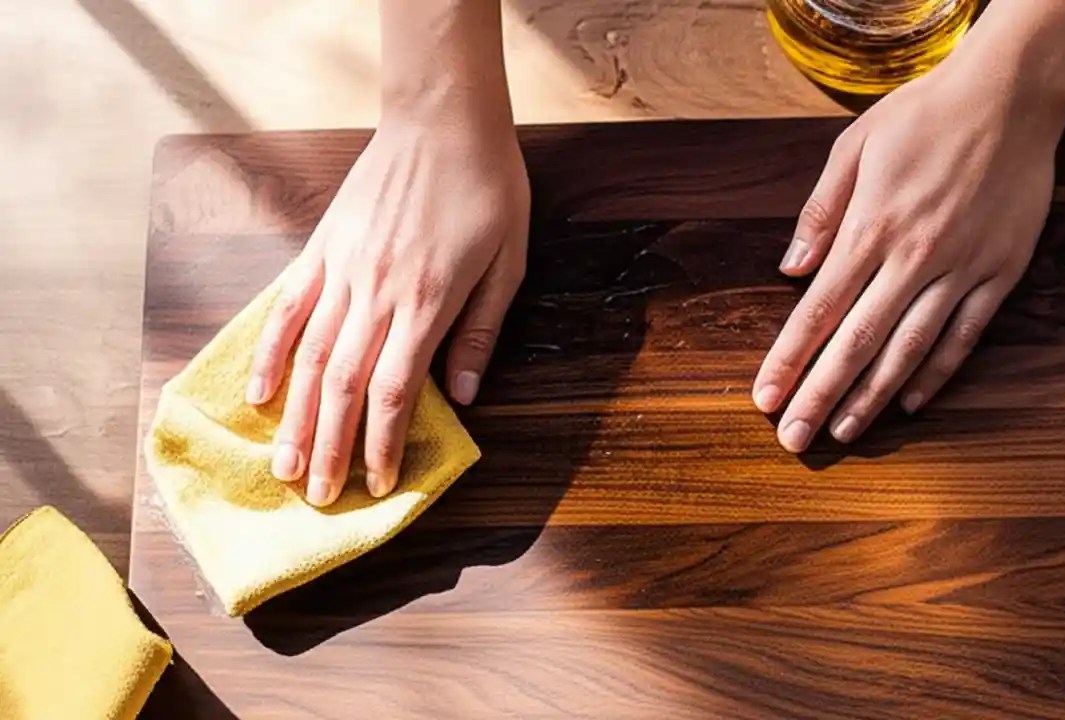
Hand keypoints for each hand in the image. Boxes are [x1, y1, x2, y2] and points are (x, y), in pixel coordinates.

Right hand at [246, 118, 528, 504]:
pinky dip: (270, 352)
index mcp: (428, 303)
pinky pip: (288, 307)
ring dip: (295, 418)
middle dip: (331, 449)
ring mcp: (342, 270)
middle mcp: (377, 294)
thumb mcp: (508, 262)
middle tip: (318, 499)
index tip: (379, 485)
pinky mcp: (321, 247)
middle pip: (345, 387)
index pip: (396, 393)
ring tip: (282, 467)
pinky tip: (259, 392)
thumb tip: (465, 396)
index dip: (384, 445)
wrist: (443, 120)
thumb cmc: (487, 189)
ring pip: (310, 358)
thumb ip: (480, 331)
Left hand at [753, 59, 1060, 452]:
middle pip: (857, 343)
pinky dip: (936, 373)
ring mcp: (961, 269)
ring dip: (872, 397)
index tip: (766, 398)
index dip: (788, 360)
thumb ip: (819, 213)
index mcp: (870, 227)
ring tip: (844, 433)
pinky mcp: (1000, 272)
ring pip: (909, 349)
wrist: (1010, 94)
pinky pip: (964, 335)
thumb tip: (790, 270)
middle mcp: (913, 257)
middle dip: (820, 395)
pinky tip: (910, 402)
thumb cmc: (923, 115)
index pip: (818, 311)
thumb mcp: (854, 147)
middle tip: (794, 440)